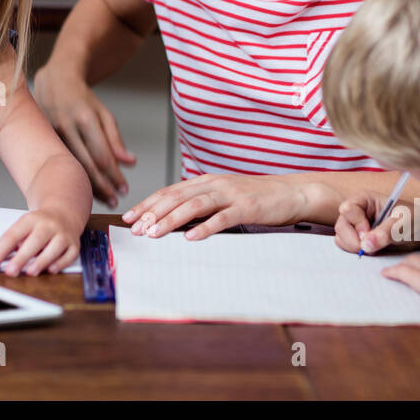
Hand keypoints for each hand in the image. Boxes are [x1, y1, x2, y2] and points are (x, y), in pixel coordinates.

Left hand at [0, 208, 80, 275]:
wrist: (64, 211)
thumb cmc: (39, 223)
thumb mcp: (20, 228)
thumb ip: (2, 244)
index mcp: (31, 220)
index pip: (13, 235)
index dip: (0, 251)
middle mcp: (48, 225)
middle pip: (35, 241)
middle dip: (22, 257)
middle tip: (10, 271)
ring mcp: (63, 234)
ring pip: (54, 247)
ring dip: (42, 260)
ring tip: (30, 272)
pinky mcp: (74, 244)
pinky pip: (70, 254)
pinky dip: (61, 263)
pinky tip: (51, 269)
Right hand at [34, 64, 135, 208]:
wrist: (53, 83)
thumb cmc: (82, 99)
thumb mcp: (103, 113)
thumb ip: (115, 139)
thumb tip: (130, 162)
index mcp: (85, 119)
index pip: (102, 155)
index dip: (114, 175)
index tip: (124, 189)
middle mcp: (67, 128)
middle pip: (87, 165)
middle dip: (103, 187)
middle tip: (116, 200)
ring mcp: (52, 135)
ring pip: (72, 168)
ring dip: (88, 187)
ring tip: (104, 199)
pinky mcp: (44, 141)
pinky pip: (62, 164)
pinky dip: (74, 178)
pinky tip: (84, 189)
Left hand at [120, 173, 306, 239]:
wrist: (291, 193)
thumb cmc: (255, 198)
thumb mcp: (223, 197)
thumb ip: (200, 205)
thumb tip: (171, 221)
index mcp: (206, 181)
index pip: (170, 191)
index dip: (147, 203)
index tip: (128, 217)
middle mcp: (214, 184)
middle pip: (177, 196)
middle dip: (153, 213)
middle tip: (135, 229)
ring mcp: (231, 194)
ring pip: (194, 205)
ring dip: (171, 220)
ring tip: (154, 234)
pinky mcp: (247, 207)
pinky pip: (222, 218)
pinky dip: (205, 228)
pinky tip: (190, 238)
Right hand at [333, 194, 414, 255]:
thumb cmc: (413, 220)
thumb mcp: (403, 224)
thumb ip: (385, 233)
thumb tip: (365, 244)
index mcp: (365, 199)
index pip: (348, 209)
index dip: (357, 224)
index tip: (369, 234)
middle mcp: (356, 210)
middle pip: (341, 225)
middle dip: (353, 240)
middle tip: (370, 248)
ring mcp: (354, 224)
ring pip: (341, 237)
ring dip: (354, 247)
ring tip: (374, 248)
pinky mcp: (356, 236)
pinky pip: (345, 245)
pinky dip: (355, 251)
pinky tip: (371, 250)